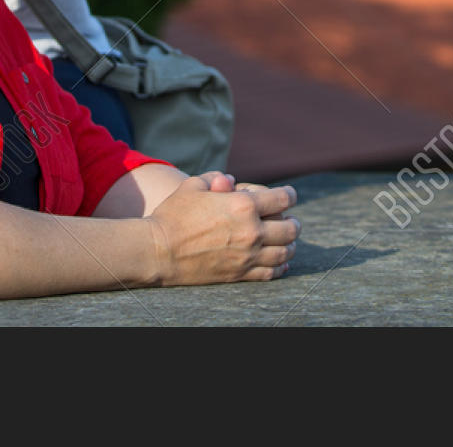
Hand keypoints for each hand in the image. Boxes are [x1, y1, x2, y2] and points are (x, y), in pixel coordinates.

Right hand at [147, 176, 299, 285]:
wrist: (158, 251)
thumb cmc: (173, 215)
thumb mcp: (193, 185)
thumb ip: (216, 178)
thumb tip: (231, 182)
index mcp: (243, 205)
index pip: (282, 199)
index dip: (290, 195)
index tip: (289, 196)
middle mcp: (251, 231)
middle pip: (289, 228)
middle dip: (293, 223)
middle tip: (292, 221)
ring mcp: (247, 256)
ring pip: (285, 253)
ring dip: (290, 246)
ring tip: (288, 243)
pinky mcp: (240, 275)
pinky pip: (270, 273)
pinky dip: (280, 268)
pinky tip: (279, 263)